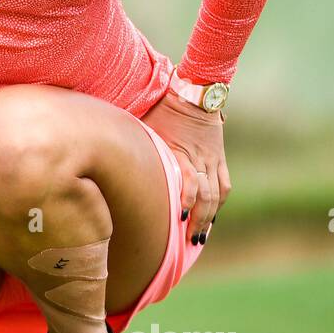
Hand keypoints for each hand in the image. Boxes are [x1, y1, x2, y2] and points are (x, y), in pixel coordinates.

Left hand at [140, 90, 228, 244]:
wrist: (194, 91)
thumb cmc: (162, 107)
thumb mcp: (144, 125)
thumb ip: (134, 146)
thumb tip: (109, 156)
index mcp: (180, 151)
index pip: (189, 182)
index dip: (187, 201)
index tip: (178, 219)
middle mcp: (200, 158)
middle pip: (206, 195)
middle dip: (199, 220)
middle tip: (189, 241)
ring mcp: (212, 158)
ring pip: (218, 194)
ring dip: (210, 216)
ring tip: (200, 236)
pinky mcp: (219, 157)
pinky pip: (224, 183)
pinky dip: (220, 201)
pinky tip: (212, 216)